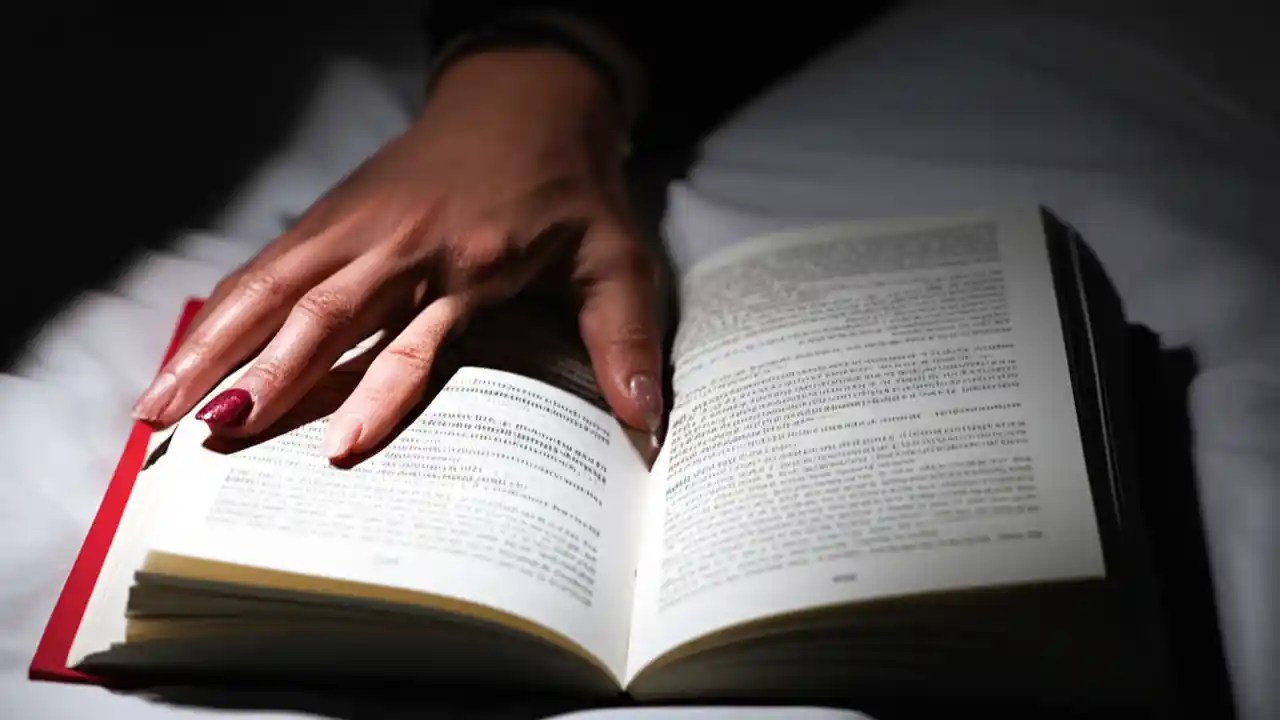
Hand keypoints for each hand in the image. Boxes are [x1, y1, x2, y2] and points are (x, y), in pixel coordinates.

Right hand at [132, 49, 664, 458]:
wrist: (527, 101)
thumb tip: (648, 422)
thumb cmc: (571, 188)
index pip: (415, 339)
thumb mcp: (616, 258)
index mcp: (473, 260)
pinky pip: (267, 265)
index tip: (334, 448)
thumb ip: (625, 340)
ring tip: (160, 407)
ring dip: (215, 345)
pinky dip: (222, 309)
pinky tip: (187, 350)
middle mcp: (404, 243)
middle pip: (320, 312)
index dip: (375, 394)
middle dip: (261, 375)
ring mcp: (359, 225)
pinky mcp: (335, 215)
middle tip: (207, 434)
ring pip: (273, 286)